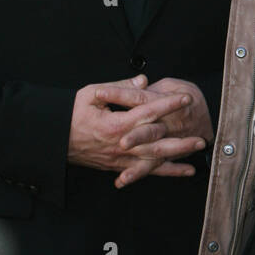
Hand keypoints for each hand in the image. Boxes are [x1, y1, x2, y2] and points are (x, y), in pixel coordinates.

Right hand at [68, 75, 205, 184]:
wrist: (53, 140)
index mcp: (115, 123)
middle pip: (157, 140)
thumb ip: (120, 88)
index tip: (185, 98)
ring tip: (198, 148)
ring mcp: (121, 159)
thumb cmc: (70, 114)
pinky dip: (167, 172)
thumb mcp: (91, 94)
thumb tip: (143, 81)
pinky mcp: (119, 167)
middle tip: (202, 131)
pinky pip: (147, 172)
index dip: (168, 104)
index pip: (148, 112)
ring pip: (156, 159)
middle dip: (181, 136)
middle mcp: (121, 144)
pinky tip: (184, 171)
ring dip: (179, 155)